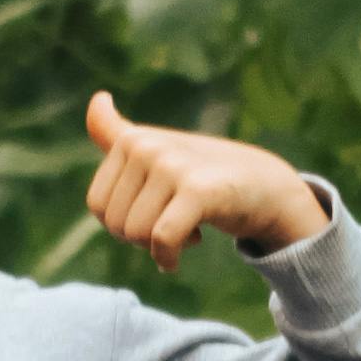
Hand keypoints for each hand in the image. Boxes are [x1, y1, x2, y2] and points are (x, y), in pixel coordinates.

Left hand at [84, 91, 322, 272]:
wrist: (263, 185)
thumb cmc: (203, 173)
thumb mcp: (157, 151)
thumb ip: (118, 133)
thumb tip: (97, 99)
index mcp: (132, 140)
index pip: (98, 206)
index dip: (123, 224)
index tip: (154, 214)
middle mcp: (148, 146)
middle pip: (116, 224)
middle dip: (140, 238)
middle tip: (173, 224)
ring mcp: (172, 166)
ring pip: (137, 234)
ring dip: (159, 247)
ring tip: (187, 229)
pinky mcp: (198, 190)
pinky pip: (162, 239)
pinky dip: (167, 259)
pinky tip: (176, 261)